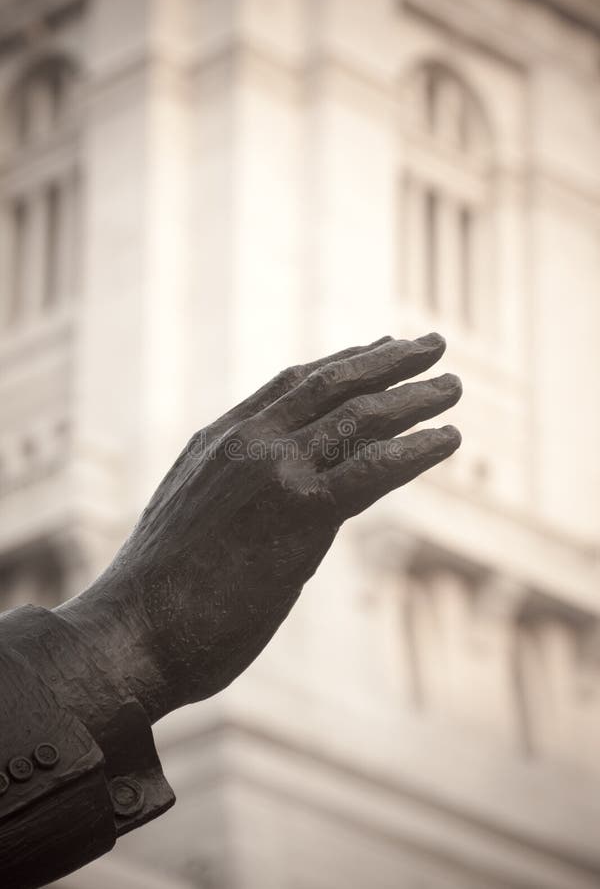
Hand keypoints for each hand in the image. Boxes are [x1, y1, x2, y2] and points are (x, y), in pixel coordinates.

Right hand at [64, 335, 461, 721]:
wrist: (131, 633)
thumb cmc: (159, 590)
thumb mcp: (192, 517)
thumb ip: (234, 491)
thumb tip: (284, 498)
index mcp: (219, 439)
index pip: (293, 384)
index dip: (344, 362)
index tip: (379, 349)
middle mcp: (248, 441)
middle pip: (333, 383)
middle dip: (388, 359)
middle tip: (431, 345)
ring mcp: (274, 471)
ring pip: (359, 417)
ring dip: (414, 398)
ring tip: (452, 387)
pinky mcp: (300, 513)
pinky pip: (373, 468)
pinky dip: (416, 450)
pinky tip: (448, 440)